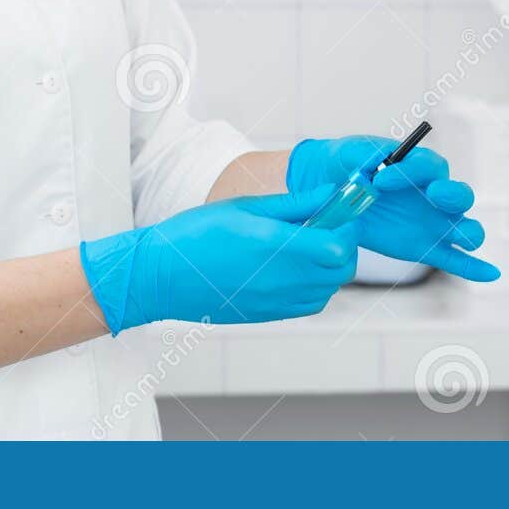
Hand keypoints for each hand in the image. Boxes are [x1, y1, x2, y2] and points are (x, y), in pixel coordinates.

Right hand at [79, 185, 358, 332]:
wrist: (162, 276)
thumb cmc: (197, 233)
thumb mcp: (246, 207)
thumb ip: (294, 204)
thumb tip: (331, 193)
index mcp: (276, 247)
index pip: (339, 247)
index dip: (347, 227)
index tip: (339, 211)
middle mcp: (282, 280)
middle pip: (341, 269)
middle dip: (343, 244)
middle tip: (326, 225)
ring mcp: (276, 302)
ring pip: (328, 289)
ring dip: (329, 266)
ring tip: (305, 244)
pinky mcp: (268, 315)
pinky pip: (308, 303)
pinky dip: (314, 285)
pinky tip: (292, 266)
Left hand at [287, 135, 499, 282]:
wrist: (335, 189)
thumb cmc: (349, 164)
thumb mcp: (352, 153)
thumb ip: (365, 154)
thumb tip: (377, 162)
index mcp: (419, 166)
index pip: (428, 166)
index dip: (410, 171)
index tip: (380, 179)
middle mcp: (434, 194)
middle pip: (460, 194)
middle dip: (454, 195)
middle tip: (434, 193)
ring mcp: (434, 223)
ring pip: (465, 227)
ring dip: (469, 232)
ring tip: (462, 237)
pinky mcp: (427, 247)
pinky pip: (456, 259)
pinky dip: (474, 267)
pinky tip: (492, 274)